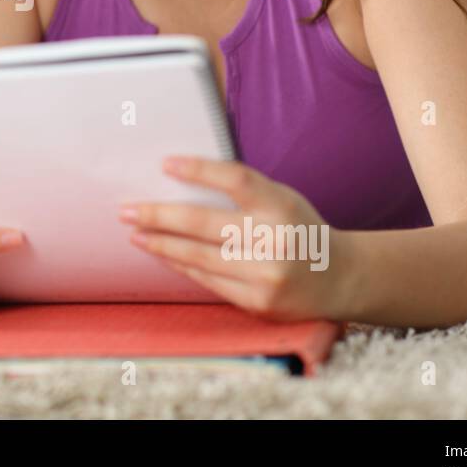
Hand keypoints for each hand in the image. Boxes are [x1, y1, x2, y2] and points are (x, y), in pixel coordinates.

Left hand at [119, 156, 351, 321]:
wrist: (340, 278)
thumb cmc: (299, 228)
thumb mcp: (282, 198)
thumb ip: (243, 191)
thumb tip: (180, 179)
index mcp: (281, 204)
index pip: (235, 179)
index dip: (199, 170)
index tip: (166, 164)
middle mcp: (274, 239)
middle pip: (202, 224)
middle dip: (157, 216)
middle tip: (126, 210)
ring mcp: (265, 275)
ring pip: (197, 256)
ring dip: (160, 244)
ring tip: (135, 233)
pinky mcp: (257, 302)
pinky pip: (208, 280)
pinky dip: (181, 265)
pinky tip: (163, 254)